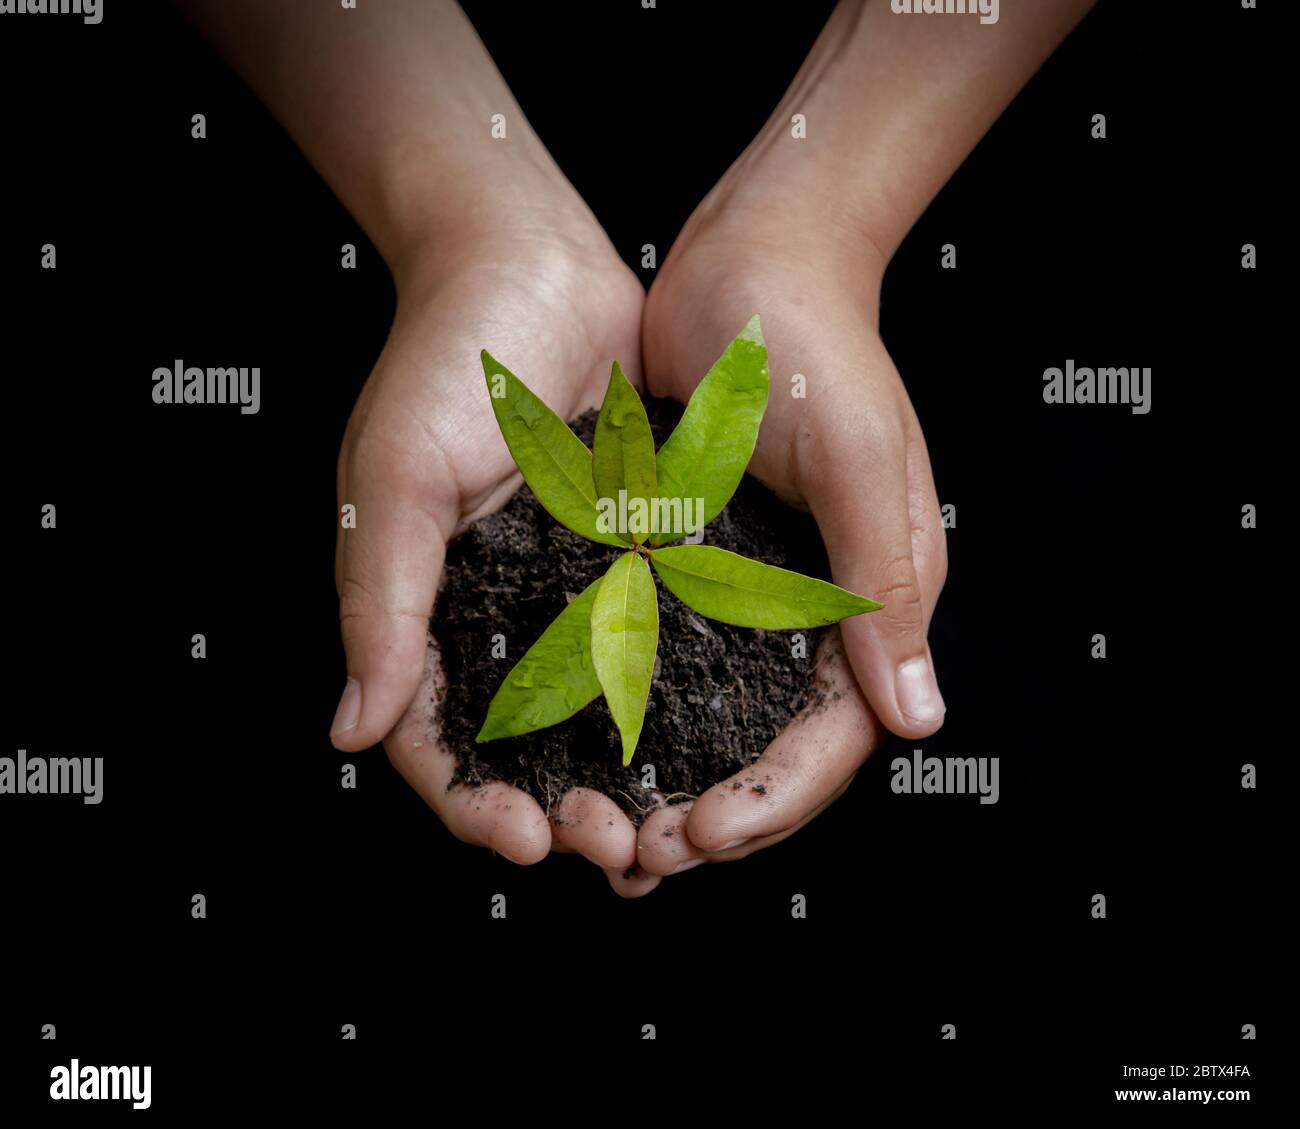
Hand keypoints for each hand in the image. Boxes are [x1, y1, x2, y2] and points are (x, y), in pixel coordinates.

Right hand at [329, 177, 651, 883]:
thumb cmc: (444, 361)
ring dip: (629, 780)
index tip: (522, 841)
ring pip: (599, 716)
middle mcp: (503, 613)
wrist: (535, 264)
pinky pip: (660, 644)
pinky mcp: (637, 556)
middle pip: (527, 748)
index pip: (439, 739)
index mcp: (428, 611)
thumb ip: (379, 604)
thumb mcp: (395, 482)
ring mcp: (572, 589)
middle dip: (565, 811)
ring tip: (667, 830)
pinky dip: (682, 704)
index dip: (472, 803)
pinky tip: (718, 746)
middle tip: (615, 851)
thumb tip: (352, 732)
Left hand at [633, 161, 947, 879]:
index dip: (774, 801)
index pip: (833, 737)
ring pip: (711, 722)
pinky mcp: (689, 565)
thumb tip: (918, 721)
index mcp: (871, 600)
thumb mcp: (860, 459)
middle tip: (633, 858)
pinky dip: (627, 713)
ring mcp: (748, 593)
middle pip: (770, 748)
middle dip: (712, 816)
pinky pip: (661, 659)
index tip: (701, 837)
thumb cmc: (817, 346)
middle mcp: (812, 612)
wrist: (750, 261)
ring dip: (662, 784)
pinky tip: (574, 746)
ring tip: (598, 830)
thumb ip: (886, 586)